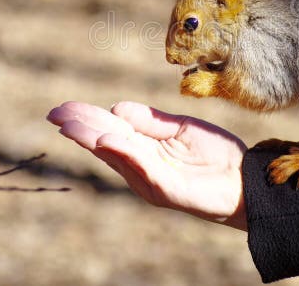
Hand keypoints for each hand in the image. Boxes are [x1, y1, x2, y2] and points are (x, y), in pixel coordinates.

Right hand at [47, 101, 247, 229]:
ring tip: (71, 124)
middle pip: (104, 142)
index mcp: (142, 148)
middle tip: (55, 114)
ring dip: (92, 138)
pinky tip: (106, 140)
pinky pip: (141, 168)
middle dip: (80, 128)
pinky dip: (123, 153)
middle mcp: (140, 165)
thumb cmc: (214, 154)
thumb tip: (116, 109)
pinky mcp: (164, 189)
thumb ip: (149, 120)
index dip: (85, 119)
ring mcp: (149, 178)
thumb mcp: (180, 128)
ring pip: (116, 155)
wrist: (243, 178)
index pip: (108, 130)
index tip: (62, 109)